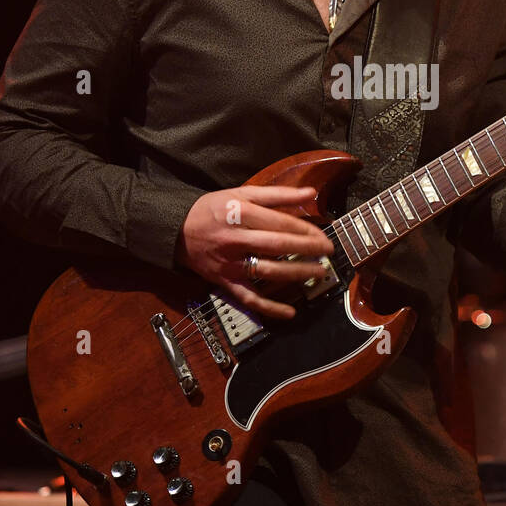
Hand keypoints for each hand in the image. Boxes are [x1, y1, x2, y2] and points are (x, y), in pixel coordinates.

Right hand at [175, 185, 334, 319]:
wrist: (177, 230)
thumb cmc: (214, 209)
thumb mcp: (242, 193)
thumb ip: (278, 194)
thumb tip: (310, 192)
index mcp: (240, 213)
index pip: (280, 223)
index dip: (305, 230)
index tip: (323, 235)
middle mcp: (235, 238)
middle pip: (277, 246)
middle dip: (307, 250)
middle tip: (328, 252)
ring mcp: (229, 263)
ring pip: (268, 272)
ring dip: (296, 274)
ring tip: (318, 272)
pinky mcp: (224, 281)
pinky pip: (248, 298)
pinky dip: (269, 308)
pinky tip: (290, 312)